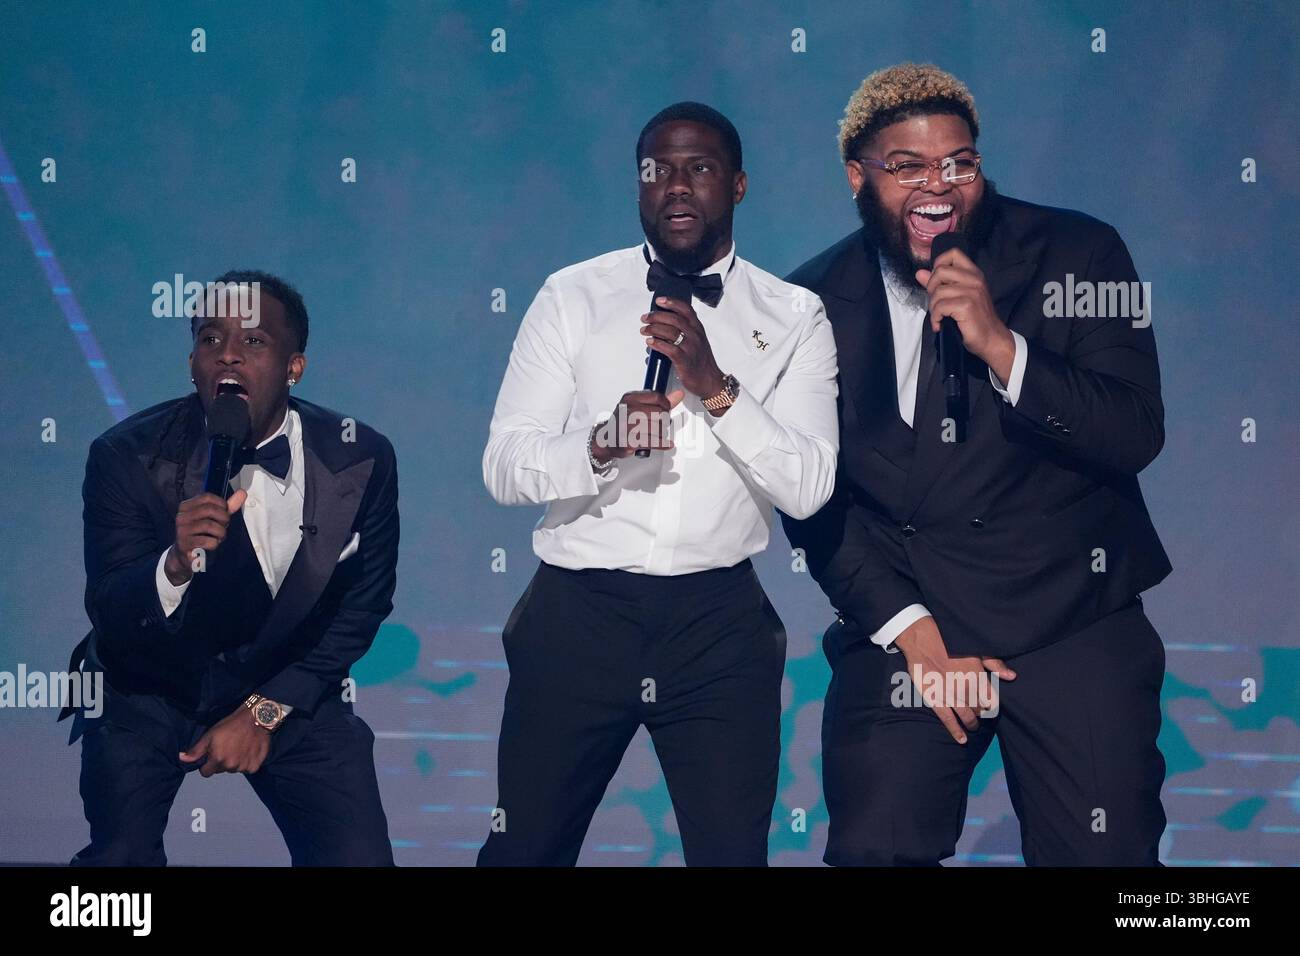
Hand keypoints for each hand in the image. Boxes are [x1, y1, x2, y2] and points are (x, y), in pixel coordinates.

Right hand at [164, 488, 246, 584]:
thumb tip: (242, 492)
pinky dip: (214, 543)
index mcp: (186, 506)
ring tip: (219, 536)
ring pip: (209, 525)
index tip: (225, 513)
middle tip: (224, 526)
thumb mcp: (215, 518)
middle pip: (209, 510)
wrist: (186, 555)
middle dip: (223, 518)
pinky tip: (211, 544)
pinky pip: (207, 541)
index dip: (221, 504)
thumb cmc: (202, 534)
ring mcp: (182, 530)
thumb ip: (228, 506)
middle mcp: (182, 516)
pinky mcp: (184, 544)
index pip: (207, 497)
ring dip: (221, 532)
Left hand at [180, 704, 270, 776]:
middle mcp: (230, 766)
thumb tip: (181, 758)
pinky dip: (247, 762)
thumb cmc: (231, 725)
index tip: (213, 754)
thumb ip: (196, 750)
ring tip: (239, 747)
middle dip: (222, 762)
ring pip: (234, 769)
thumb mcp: (210, 735)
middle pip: (221, 770)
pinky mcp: (255, 766)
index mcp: (217, 760)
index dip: (207, 764)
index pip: (206, 773)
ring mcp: (244, 767)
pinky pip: (247, 769)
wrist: (256, 719)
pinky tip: (248, 750)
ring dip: (235, 762)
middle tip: (227, 747)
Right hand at [590, 389, 685, 463]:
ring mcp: (628, 426)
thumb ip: (660, 401)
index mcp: (629, 399)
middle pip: (659, 413)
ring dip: (660, 433)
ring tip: (653, 434)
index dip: (666, 404)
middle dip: (663, 420)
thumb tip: (678, 395)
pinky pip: (654, 442)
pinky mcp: (630, 441)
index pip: (657, 397)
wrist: (606, 439)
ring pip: (658, 428)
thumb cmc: (624, 422)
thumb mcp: (638, 407)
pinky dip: (663, 444)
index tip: (666, 409)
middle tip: (657, 424)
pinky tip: (667, 443)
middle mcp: (627, 411)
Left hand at [640, 296, 725, 400]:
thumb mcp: (697, 340)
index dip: (672, 302)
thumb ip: (684, 331)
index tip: (659, 301)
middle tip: (645, 318)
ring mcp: (691, 348)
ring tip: (644, 330)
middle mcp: (695, 335)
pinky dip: (657, 344)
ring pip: (670, 332)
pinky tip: (650, 342)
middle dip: (656, 316)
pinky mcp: (685, 361)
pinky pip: (669, 349)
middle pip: (674, 319)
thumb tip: (661, 324)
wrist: (710, 380)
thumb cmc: (700, 361)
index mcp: (698, 328)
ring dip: (654, 329)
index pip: (686, 309)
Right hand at [894, 615, 1016, 743]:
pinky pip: (949, 721)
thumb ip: (995, 665)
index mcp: (979, 678)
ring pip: (967, 717)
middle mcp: (968, 690)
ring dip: (972, 723)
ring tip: (972, 725)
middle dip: (981, 713)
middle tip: (978, 714)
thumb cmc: (950, 644)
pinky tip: (962, 739)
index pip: (993, 702)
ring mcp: (952, 697)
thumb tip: (1012, 677)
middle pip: (980, 710)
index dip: (992, 706)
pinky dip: (956, 731)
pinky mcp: (937, 700)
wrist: (924, 643)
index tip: (989, 707)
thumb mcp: (976, 651)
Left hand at [914, 248, 1015, 383]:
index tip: (937, 281)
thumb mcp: (958, 297)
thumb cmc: (975, 320)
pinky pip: (939, 307)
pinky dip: (935, 318)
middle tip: (936, 303)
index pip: (953, 253)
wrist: (991, 339)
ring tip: (940, 317)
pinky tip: (940, 324)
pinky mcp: (966, 305)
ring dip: (933, 307)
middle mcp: (974, 279)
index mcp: (973, 274)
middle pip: (940, 271)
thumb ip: (939, 283)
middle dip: (932, 288)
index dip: (938, 264)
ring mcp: (971, 291)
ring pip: (937, 292)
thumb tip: (920, 273)